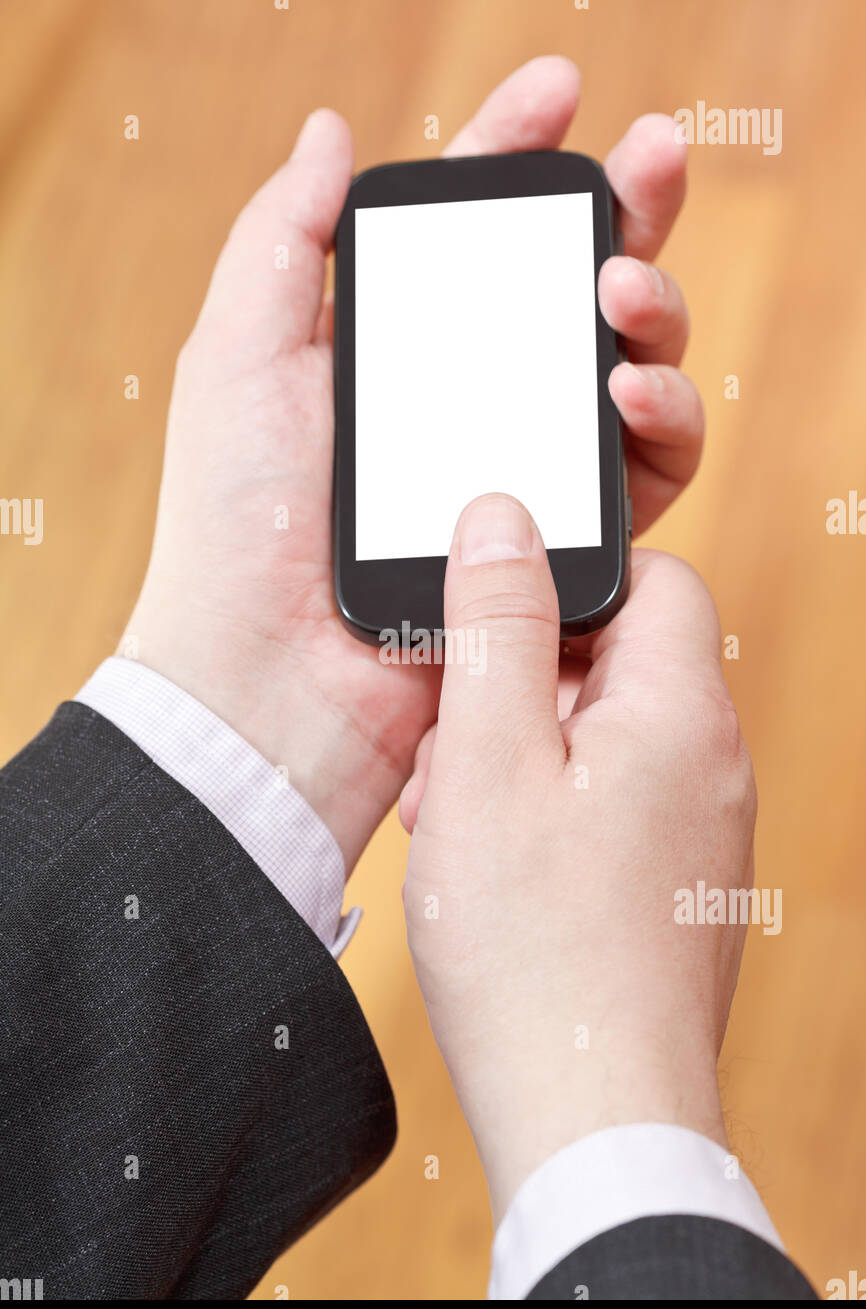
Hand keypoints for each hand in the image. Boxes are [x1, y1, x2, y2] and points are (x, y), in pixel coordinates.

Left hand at [126, 57, 699, 873]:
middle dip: (625, 213)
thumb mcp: (237, 357)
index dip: (519, 155)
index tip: (563, 92)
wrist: (271, 674)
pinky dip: (663, 419)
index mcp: (398, 350)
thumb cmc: (237, 523)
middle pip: (571, 289)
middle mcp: (471, 402)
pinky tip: (630, 390)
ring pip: (629, 368)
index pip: (474, 236)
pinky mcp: (565, 544)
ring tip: (626, 296)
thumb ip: (284, 240)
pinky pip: (650, 470)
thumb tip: (331, 135)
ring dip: (653, 312)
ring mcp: (523, 472)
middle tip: (649, 163)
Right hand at [401, 495, 755, 1221]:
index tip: (486, 628)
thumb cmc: (534, 947)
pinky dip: (542, 814)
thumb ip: (497, 626)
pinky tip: (486, 868)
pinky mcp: (674, 888)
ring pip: (601, 741)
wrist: (592, 1116)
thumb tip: (505, 519)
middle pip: (616, 663)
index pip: (652, 580)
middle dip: (518, 684)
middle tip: (450, 748)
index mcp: (681, 713)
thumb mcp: (488, 760)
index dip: (564, 584)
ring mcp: (700, 833)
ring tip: (456, 819)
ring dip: (517, 756)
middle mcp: (711, 766)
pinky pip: (607, 809)